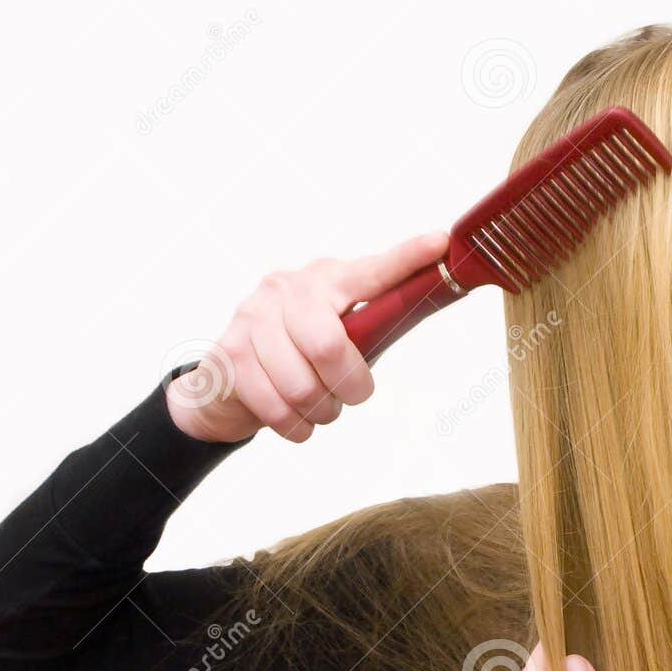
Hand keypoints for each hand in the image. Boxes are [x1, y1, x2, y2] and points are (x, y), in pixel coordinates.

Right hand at [165, 232, 449, 442]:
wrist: (230, 385)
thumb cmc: (305, 358)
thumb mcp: (349, 337)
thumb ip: (384, 323)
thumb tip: (441, 298)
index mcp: (327, 279)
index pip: (371, 271)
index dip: (406, 260)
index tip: (440, 243)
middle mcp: (287, 288)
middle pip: (328, 346)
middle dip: (349, 386)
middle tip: (351, 396)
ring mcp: (253, 317)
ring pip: (302, 386)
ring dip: (321, 412)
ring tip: (318, 406)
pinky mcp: (230, 355)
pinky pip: (277, 408)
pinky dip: (296, 427)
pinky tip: (295, 418)